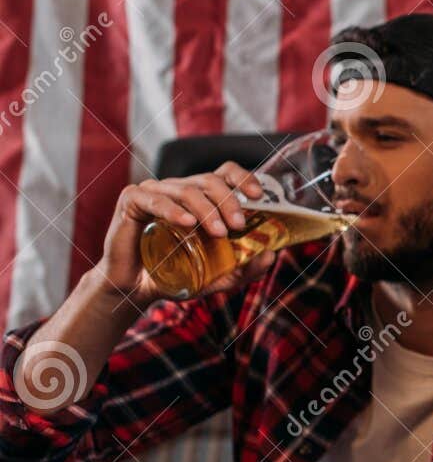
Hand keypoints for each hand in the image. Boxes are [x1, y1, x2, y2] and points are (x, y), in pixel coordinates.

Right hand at [96, 162, 276, 306]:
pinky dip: (173, 210)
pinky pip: (154, 199)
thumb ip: (244, 269)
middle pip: (210, 181)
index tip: (258, 196)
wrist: (136, 288)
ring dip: (207, 209)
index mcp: (201, 197)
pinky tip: (187, 223)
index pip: (225, 173)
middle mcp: (179, 189)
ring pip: (186, 190)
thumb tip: (271, 256)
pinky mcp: (132, 200)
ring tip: (218, 232)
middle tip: (238, 225)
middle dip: (229, 201)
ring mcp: (155, 192)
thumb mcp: (216, 276)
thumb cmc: (176, 274)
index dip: (244, 178)